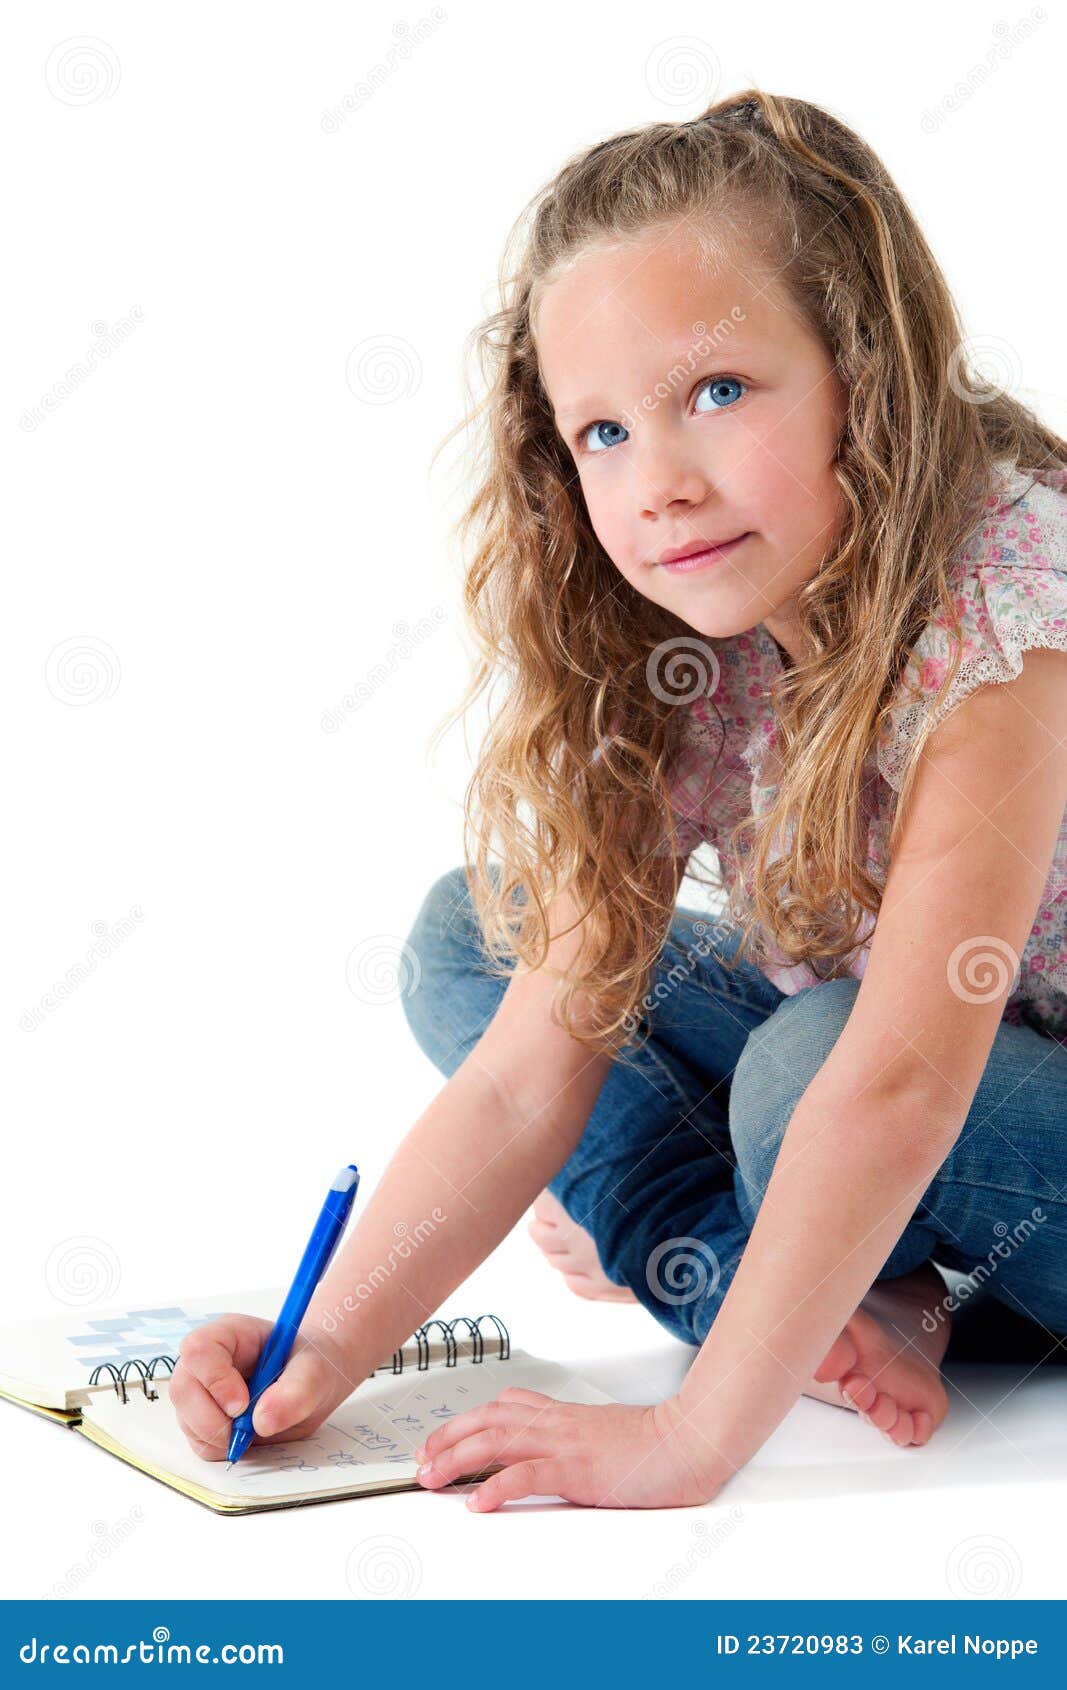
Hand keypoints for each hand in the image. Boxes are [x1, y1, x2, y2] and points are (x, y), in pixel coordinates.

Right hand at [171, 1314, 356, 1460]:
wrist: (311, 1384)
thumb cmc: (310, 1366)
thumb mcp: (315, 1372)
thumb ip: (295, 1392)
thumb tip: (263, 1421)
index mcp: (230, 1334)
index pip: (199, 1349)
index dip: (215, 1380)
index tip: (243, 1405)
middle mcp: (207, 1361)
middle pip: (183, 1389)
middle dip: (213, 1419)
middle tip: (249, 1430)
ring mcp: (201, 1391)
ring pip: (187, 1420)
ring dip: (219, 1437)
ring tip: (255, 1430)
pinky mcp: (204, 1419)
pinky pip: (198, 1443)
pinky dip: (222, 1449)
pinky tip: (248, 1438)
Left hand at [412, 1387, 722, 1510]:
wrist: (688, 1440)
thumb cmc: (651, 1444)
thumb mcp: (599, 1433)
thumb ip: (568, 1436)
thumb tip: (541, 1451)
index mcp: (561, 1415)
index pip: (500, 1407)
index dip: (463, 1422)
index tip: (438, 1441)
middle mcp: (556, 1423)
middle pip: (487, 1421)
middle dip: (447, 1439)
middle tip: (421, 1462)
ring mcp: (565, 1444)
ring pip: (496, 1442)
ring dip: (457, 1459)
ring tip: (431, 1478)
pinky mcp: (579, 1469)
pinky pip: (529, 1474)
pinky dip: (498, 1486)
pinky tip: (478, 1501)